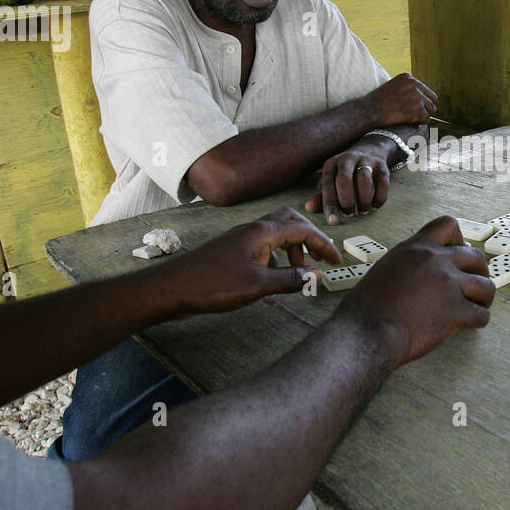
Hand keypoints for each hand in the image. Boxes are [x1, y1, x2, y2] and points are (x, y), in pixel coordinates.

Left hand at [159, 208, 341, 315]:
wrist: (172, 287)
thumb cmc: (213, 284)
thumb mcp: (258, 285)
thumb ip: (290, 279)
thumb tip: (316, 276)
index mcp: (262, 233)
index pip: (303, 229)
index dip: (323, 244)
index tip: (336, 262)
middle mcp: (252, 230)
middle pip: (290, 221)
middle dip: (309, 238)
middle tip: (320, 259)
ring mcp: (241, 239)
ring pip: (276, 234)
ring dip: (292, 250)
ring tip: (298, 273)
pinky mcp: (232, 250)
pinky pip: (262, 246)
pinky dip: (276, 257)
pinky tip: (273, 276)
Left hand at [304, 142, 391, 225]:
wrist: (370, 149)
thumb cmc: (346, 171)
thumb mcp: (332, 179)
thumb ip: (322, 195)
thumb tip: (309, 208)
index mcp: (331, 164)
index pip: (328, 186)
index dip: (330, 205)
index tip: (333, 222)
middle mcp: (347, 159)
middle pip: (344, 180)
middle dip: (346, 201)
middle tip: (349, 214)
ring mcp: (365, 160)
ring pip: (364, 180)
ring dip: (364, 200)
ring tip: (363, 211)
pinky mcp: (381, 165)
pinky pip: (382, 182)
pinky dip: (379, 198)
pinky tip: (375, 206)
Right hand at [336, 216, 494, 367]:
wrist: (368, 330)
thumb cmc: (368, 306)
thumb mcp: (387, 268)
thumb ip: (410, 263)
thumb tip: (422, 272)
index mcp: (417, 247)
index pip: (449, 225)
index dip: (459, 240)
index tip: (457, 257)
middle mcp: (437, 261)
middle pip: (476, 257)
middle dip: (479, 271)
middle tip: (474, 286)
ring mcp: (449, 285)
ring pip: (486, 286)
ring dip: (484, 297)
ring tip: (478, 305)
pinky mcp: (456, 311)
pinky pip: (481, 314)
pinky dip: (479, 320)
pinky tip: (471, 324)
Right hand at [364, 73, 437, 126]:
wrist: (371, 110)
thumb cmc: (378, 101)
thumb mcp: (392, 86)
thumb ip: (406, 88)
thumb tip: (419, 96)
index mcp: (409, 77)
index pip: (426, 90)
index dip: (423, 100)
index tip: (415, 107)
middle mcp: (416, 85)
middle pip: (433, 99)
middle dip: (427, 107)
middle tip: (418, 114)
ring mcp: (418, 97)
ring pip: (431, 109)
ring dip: (423, 115)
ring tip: (412, 119)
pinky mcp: (418, 109)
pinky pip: (426, 119)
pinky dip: (419, 122)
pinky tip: (409, 122)